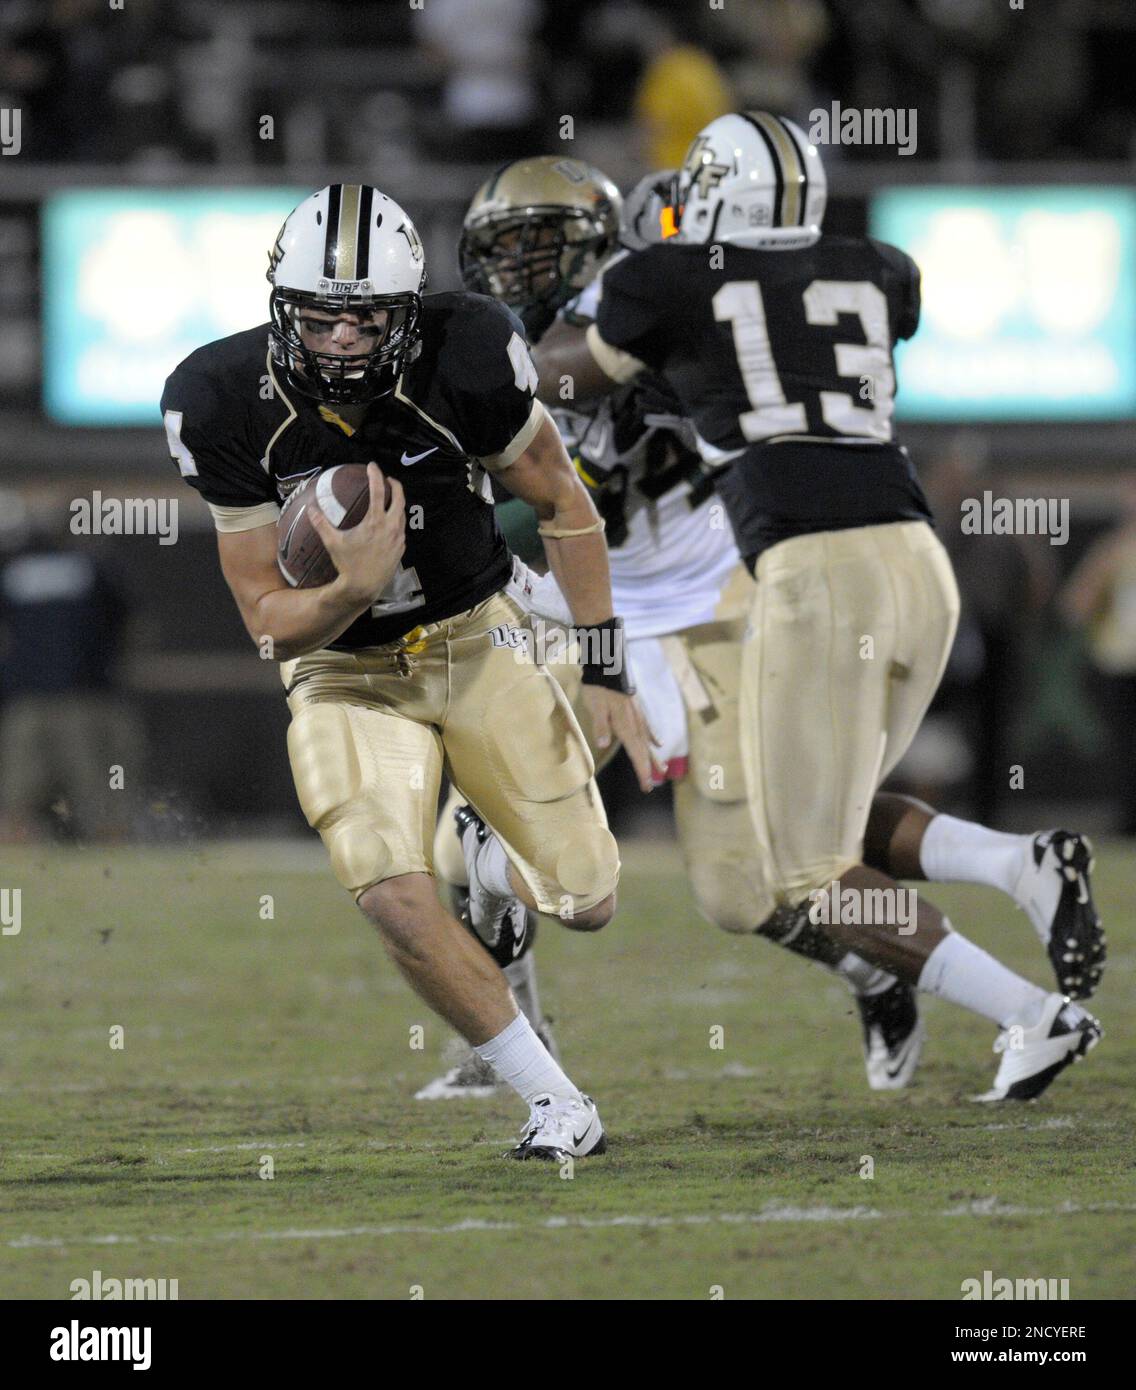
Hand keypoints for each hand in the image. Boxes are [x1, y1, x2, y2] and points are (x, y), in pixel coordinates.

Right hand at [309, 464, 405, 606]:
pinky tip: (390, 523)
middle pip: (400, 498)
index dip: (375, 475)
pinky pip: (402, 529)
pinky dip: (397, 520)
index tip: (372, 466)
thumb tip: (310, 508)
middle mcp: (391, 527)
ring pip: (403, 514)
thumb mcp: (333, 542)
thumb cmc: (348, 564)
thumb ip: (321, 523)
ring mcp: (399, 538)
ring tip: (390, 499)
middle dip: (395, 485)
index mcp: (375, 521)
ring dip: (398, 503)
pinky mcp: (401, 549)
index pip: (378, 491)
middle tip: (388, 479)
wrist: (364, 587)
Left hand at [581, 685, 662, 792]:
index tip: (646, 785)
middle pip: (643, 751)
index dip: (641, 770)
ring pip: (648, 741)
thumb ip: (601, 725)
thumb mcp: (595, 707)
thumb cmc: (599, 688)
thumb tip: (604, 744)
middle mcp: (635, 724)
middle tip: (649, 786)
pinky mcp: (637, 710)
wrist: (608, 668)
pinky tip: (659, 744)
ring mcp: (638, 717)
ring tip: (662, 769)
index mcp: (625, 726)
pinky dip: (653, 737)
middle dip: (647, 769)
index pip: (636, 753)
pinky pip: (648, 728)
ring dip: (653, 756)